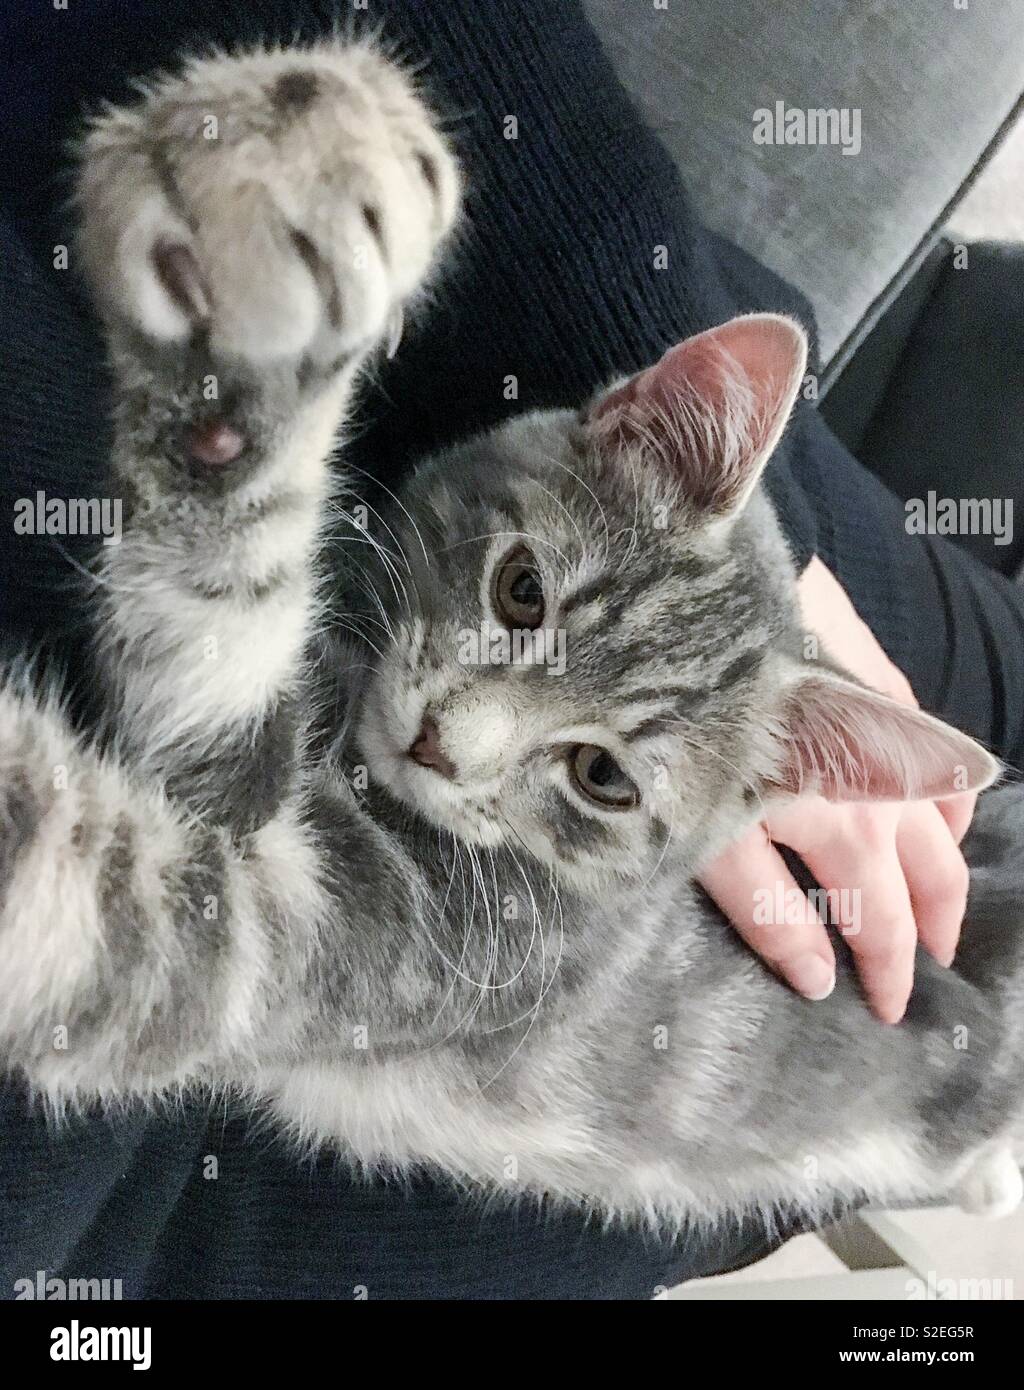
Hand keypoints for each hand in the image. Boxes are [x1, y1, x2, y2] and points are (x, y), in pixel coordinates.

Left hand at [699, 557, 974, 1022]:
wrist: (700, 602)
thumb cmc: (684, 722)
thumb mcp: (706, 829)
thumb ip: (766, 907)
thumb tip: (819, 978)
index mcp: (841, 829)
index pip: (881, 923)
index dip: (887, 973)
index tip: (885, 1012)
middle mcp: (885, 788)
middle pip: (930, 879)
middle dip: (929, 934)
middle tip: (919, 978)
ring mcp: (894, 734)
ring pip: (947, 822)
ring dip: (945, 874)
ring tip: (935, 914)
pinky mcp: (883, 687)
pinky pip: (941, 761)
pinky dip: (949, 803)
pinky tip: (941, 818)